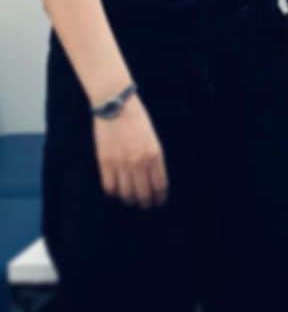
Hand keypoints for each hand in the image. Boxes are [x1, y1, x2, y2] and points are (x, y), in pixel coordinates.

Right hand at [93, 93, 167, 208]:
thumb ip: (153, 158)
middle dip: (146, 202)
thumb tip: (152, 179)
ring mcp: (121, 163)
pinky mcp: (104, 163)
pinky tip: (117, 191)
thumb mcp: (152, 138)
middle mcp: (139, 161)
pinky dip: (114, 192)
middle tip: (146, 206)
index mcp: (155, 154)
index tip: (159, 202)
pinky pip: (109, 187)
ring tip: (131, 200)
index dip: (159, 197)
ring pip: (126, 193)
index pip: (160, 184)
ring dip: (130, 200)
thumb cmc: (136, 120)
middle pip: (143, 193)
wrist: (115, 105)